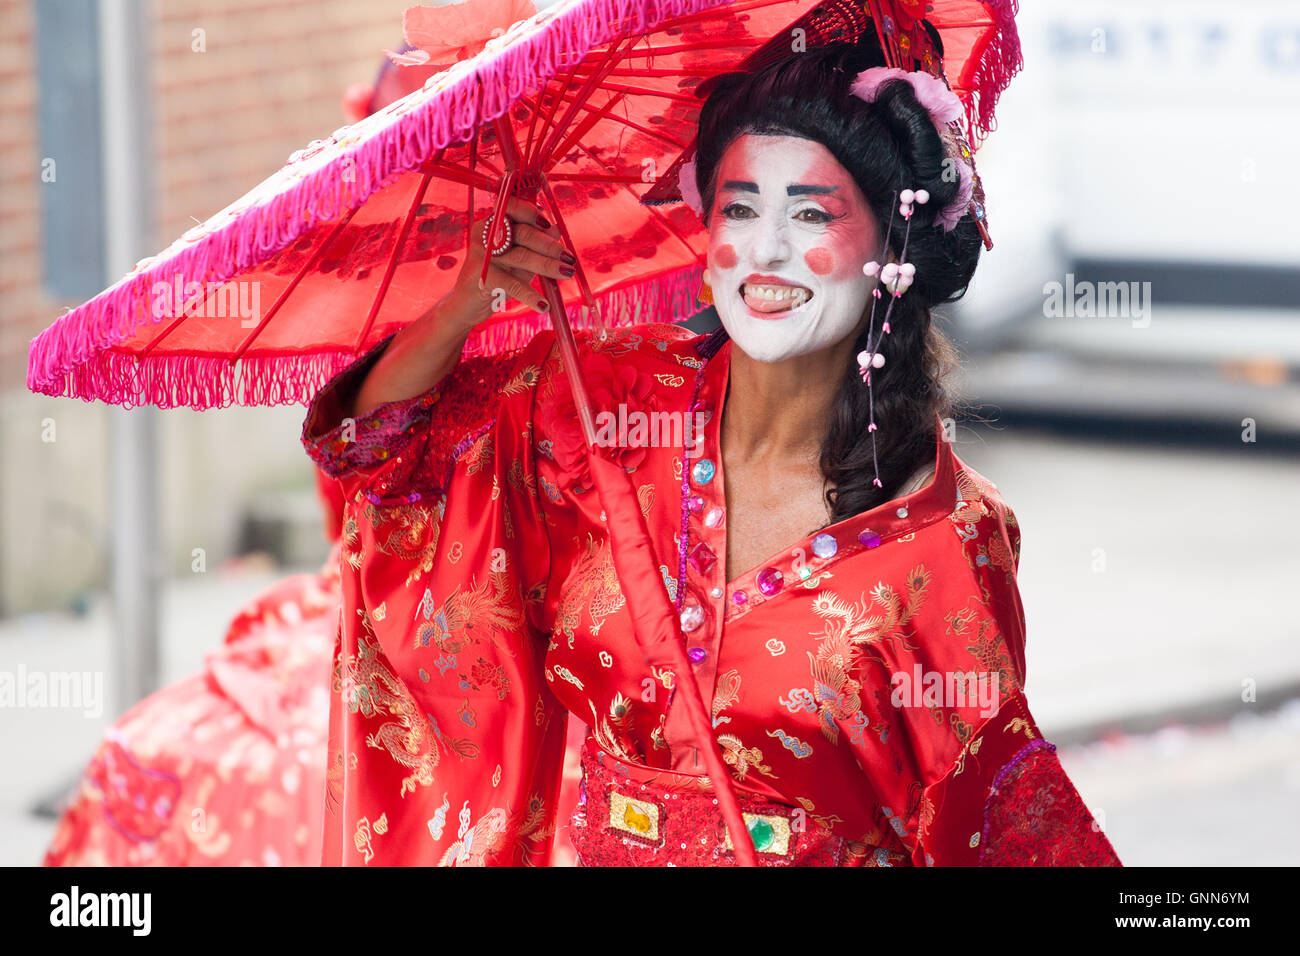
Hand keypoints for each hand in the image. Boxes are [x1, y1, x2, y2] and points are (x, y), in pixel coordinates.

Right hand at [441, 196, 576, 331]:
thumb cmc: (495, 279)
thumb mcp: (517, 260)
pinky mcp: (481, 277)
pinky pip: (511, 284)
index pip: (513, 208)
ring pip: (521, 257)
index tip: (553, 227)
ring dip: (548, 265)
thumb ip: (534, 247)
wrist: (466, 306)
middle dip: (550, 246)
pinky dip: (530, 295)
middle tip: (569, 258)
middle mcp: (484, 235)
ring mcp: (481, 256)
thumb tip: (557, 230)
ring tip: (567, 273)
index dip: (534, 214)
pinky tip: (544, 305)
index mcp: (492, 225)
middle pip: (523, 233)